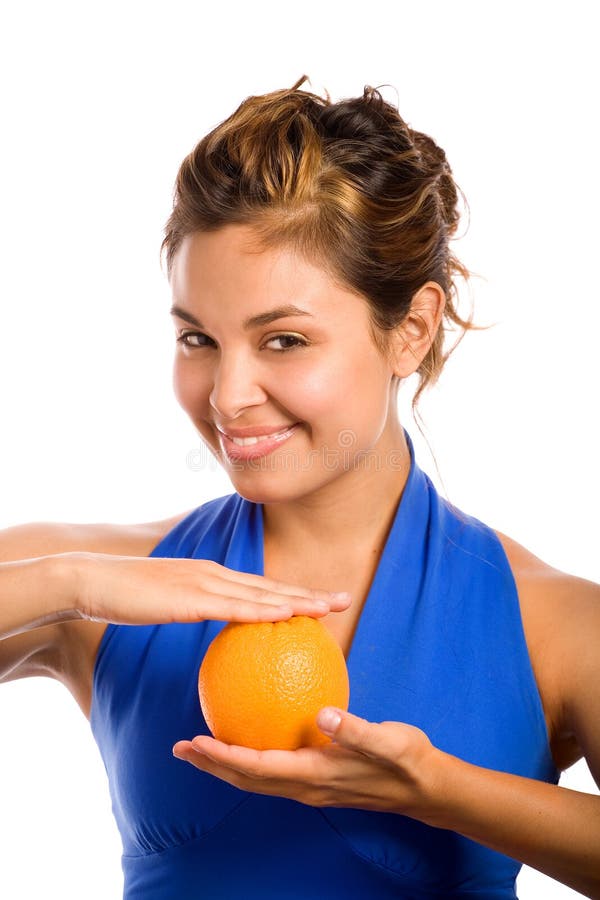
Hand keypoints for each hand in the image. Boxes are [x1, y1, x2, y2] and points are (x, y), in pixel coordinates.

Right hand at [58, 551, 350, 625]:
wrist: (90, 580)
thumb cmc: (124, 596)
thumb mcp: (164, 603)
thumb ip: (189, 611)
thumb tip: (206, 630)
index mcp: (210, 576)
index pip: (261, 587)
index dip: (294, 592)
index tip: (322, 599)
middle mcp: (214, 575)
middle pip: (271, 586)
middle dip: (309, 593)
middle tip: (344, 599)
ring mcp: (203, 584)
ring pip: (261, 594)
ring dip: (298, 600)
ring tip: (329, 607)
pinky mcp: (189, 598)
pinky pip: (234, 607)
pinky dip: (264, 610)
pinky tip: (287, 615)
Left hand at [173, 708, 438, 818]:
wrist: (424, 786)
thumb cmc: (407, 759)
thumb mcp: (387, 740)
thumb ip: (356, 730)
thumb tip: (325, 715)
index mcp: (315, 775)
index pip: (258, 768)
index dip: (224, 756)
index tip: (195, 740)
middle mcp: (305, 786)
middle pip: (246, 779)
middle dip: (211, 765)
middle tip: (179, 747)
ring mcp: (310, 786)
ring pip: (256, 779)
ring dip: (224, 765)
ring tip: (198, 747)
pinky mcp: (316, 779)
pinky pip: (272, 771)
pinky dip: (249, 760)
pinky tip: (246, 736)